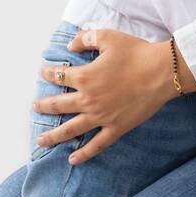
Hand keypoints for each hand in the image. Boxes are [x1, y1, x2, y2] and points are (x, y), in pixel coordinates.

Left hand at [31, 28, 178, 164]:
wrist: (161, 72)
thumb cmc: (136, 53)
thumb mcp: (108, 37)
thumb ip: (85, 39)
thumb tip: (70, 46)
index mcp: (85, 77)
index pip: (59, 76)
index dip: (48, 74)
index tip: (42, 73)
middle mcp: (88, 99)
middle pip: (58, 106)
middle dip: (43, 107)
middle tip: (33, 108)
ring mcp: (101, 117)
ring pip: (71, 129)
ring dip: (53, 135)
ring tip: (40, 141)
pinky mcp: (116, 128)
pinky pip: (96, 144)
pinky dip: (84, 153)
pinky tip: (72, 159)